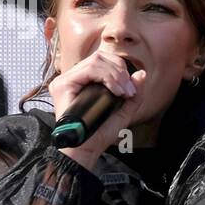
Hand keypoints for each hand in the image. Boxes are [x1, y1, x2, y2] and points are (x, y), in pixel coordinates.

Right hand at [48, 49, 146, 169]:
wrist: (87, 148)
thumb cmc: (101, 132)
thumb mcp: (124, 111)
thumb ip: (135, 93)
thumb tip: (142, 73)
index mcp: (85, 81)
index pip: (103, 59)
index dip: (120, 67)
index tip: (130, 89)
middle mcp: (74, 78)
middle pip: (99, 56)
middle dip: (120, 70)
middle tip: (128, 91)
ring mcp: (66, 80)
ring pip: (95, 61)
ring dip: (115, 75)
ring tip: (122, 93)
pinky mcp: (62, 85)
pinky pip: (88, 69)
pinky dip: (107, 77)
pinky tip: (115, 92)